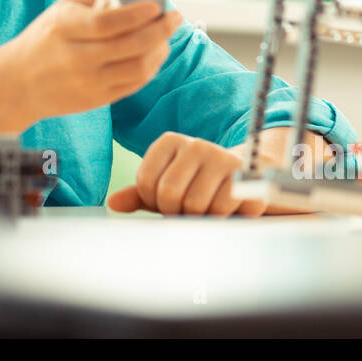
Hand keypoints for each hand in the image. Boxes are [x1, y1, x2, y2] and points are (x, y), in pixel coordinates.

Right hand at [0, 0, 183, 128]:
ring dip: (159, 51)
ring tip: (166, 36)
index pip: (107, 23)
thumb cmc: (46, 37)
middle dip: (159, 30)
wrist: (18, 83)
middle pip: (128, 46)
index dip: (136, 13)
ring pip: (136, 69)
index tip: (156, 4)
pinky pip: (133, 85)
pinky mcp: (96, 101)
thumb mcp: (61, 8)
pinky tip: (155, 53)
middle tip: (175, 17)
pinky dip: (150, 68)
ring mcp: (87, 83)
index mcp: (64, 29)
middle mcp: (75, 58)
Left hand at [106, 128, 335, 216]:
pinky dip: (220, 218)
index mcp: (170, 142)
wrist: (247, 180)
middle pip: (168, 193)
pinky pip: (221, 208)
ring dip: (199, 218)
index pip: (145, 182)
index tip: (168, 202)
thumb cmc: (198, 186)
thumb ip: (140, 194)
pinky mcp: (244, 175)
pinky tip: (225, 211)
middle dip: (175, 212)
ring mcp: (221, 157)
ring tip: (207, 210)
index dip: (154, 202)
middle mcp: (196, 144)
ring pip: (194, 204)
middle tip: (187, 211)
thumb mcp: (166, 187)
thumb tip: (113, 203)